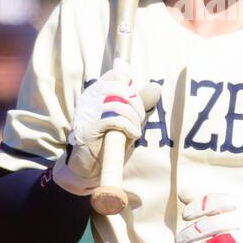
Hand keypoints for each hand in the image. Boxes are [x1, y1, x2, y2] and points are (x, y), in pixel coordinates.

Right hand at [53, 60, 160, 195]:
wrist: (88, 167)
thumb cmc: (108, 140)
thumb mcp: (125, 117)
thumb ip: (137, 101)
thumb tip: (155, 86)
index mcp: (95, 92)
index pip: (117, 76)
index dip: (131, 89)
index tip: (134, 105)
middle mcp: (88, 98)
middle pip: (121, 89)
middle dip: (137, 105)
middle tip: (139, 120)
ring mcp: (86, 112)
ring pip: (120, 105)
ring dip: (134, 120)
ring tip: (135, 131)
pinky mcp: (88, 128)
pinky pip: (116, 121)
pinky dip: (130, 128)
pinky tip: (132, 136)